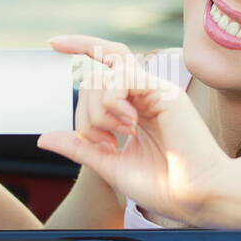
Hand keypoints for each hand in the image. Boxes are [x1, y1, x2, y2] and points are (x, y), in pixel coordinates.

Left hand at [36, 35, 231, 225]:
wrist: (196, 198)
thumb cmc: (164, 186)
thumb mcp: (109, 165)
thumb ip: (80, 148)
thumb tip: (44, 137)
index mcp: (136, 107)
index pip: (106, 64)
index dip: (82, 47)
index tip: (53, 43)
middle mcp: (146, 94)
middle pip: (96, 76)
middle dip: (85, 112)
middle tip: (103, 143)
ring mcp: (156, 92)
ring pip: (107, 75)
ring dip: (97, 110)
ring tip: (117, 138)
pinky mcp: (165, 93)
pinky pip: (123, 77)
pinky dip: (112, 101)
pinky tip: (129, 126)